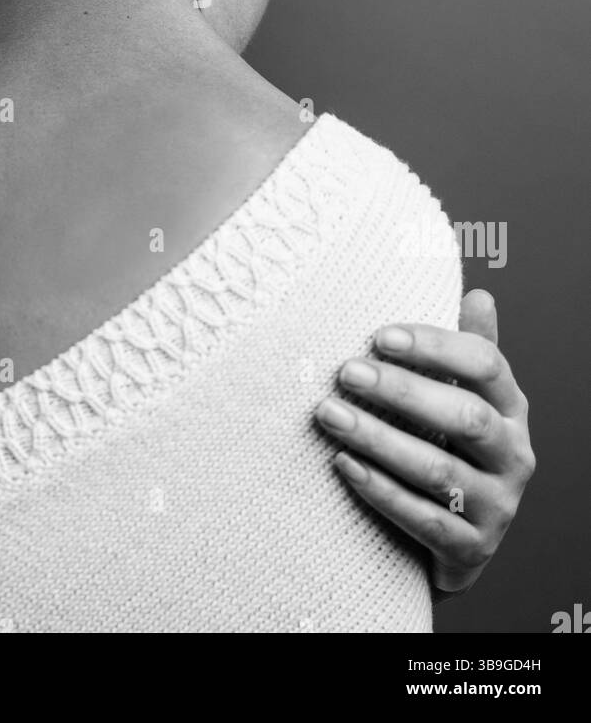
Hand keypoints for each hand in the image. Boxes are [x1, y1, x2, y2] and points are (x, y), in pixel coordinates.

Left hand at [314, 290, 535, 599]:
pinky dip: (380, 491)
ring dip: (379, 440)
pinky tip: (343, 464)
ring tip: (329, 415)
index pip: (485, 364)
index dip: (434, 347)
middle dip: (402, 392)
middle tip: (345, 372)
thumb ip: (469, 349)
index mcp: (511, 407)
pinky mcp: (473, 548)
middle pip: (465, 417)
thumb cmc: (453, 447)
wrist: (461, 537)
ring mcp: (498, 505)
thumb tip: (480, 294)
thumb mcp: (466, 396)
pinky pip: (423, 519)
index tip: (379, 336)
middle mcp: (514, 454)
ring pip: (438, 471)